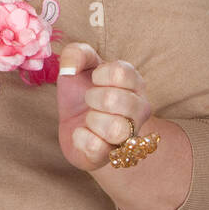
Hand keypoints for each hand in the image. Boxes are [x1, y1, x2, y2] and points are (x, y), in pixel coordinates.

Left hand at [55, 41, 153, 171]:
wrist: (75, 128)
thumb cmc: (81, 93)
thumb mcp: (78, 67)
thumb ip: (76, 53)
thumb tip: (69, 66)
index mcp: (133, 83)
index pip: (123, 72)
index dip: (101, 74)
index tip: (95, 80)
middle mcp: (139, 109)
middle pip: (117, 99)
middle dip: (94, 97)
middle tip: (89, 100)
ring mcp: (129, 135)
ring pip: (115, 128)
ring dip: (92, 120)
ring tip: (89, 118)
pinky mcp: (111, 156)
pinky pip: (97, 147)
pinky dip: (81, 138)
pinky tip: (82, 133)